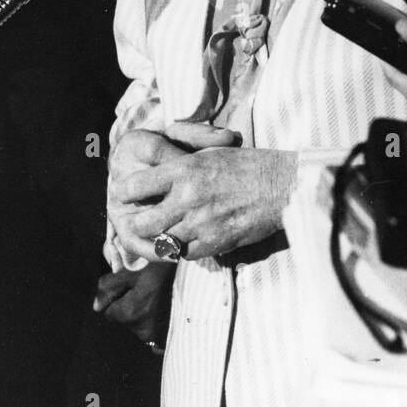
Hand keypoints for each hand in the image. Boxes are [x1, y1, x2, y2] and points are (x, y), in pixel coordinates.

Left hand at [94, 262, 173, 347]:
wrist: (201, 278)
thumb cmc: (165, 270)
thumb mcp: (133, 271)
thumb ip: (109, 287)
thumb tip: (96, 307)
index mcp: (130, 313)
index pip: (110, 312)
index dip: (120, 296)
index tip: (136, 286)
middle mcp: (143, 331)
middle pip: (126, 321)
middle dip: (132, 307)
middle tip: (151, 291)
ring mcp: (158, 339)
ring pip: (140, 327)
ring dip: (145, 316)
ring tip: (162, 299)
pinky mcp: (171, 342)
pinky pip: (156, 339)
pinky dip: (159, 328)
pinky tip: (168, 314)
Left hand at [109, 121, 296, 261]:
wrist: (283, 185)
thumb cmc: (248, 164)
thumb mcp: (210, 152)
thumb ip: (180, 164)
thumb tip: (154, 172)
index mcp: (185, 169)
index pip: (136, 185)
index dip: (125, 192)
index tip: (122, 194)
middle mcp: (189, 197)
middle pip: (143, 222)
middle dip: (135, 224)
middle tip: (134, 223)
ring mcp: (202, 223)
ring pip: (162, 243)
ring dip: (157, 241)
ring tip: (155, 237)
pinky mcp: (216, 242)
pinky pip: (186, 254)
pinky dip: (181, 250)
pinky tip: (183, 242)